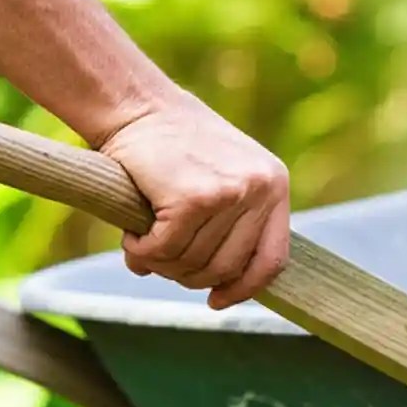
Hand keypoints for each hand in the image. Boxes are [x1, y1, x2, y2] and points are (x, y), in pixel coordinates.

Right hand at [98, 93, 290, 309]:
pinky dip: (142, 252)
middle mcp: (261, 189)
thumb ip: (225, 223)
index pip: (272, 259)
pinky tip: (131, 237)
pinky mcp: (194, 199)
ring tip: (141, 243)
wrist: (137, 105)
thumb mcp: (219, 174)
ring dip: (160, 263)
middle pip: (226, 267)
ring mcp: (230, 194)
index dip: (244, 289)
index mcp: (274, 185)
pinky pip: (165, 249)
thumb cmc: (170, 143)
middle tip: (158, 261)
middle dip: (186, 275)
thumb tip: (215, 287)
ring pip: (192, 261)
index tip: (215, 300)